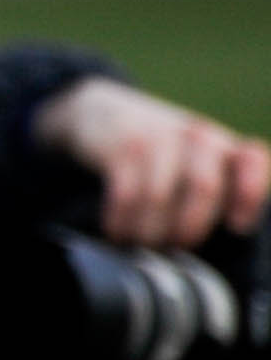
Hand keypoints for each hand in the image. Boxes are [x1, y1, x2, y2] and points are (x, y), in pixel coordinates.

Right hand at [37, 78, 270, 250]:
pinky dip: (121, 220)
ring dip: (149, 230)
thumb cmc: (162, 158)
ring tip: (142, 241)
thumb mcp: (197, 165)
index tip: (236, 227)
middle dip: (189, 227)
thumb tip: (219, 239)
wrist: (107, 114)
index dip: (248, 195)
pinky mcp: (122, 146)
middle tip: (176, 245)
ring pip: (159, 196)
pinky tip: (118, 230)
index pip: (252, 162)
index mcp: (226, 147)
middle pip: (204, 186)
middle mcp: (198, 136)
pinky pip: (126, 194)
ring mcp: (159, 138)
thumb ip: (215, 196)